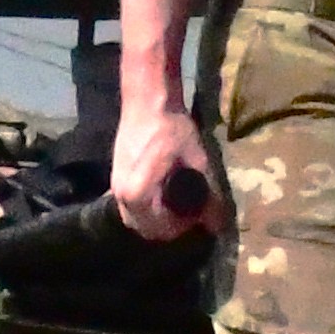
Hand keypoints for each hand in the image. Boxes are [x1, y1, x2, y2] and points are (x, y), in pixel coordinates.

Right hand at [115, 99, 224, 241]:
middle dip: (170, 227)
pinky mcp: (115, 180)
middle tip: (190, 211)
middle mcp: (122, 197)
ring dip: (157, 219)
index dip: (185, 227)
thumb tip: (218, 226)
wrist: (148, 103)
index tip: (200, 213)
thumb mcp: (199, 163)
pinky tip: (163, 194)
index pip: (163, 230)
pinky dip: (147, 209)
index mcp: (139, 195)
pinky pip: (130, 208)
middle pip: (147, 230)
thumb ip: (209, 198)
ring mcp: (115, 188)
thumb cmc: (173, 130)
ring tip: (178, 204)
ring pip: (136, 220)